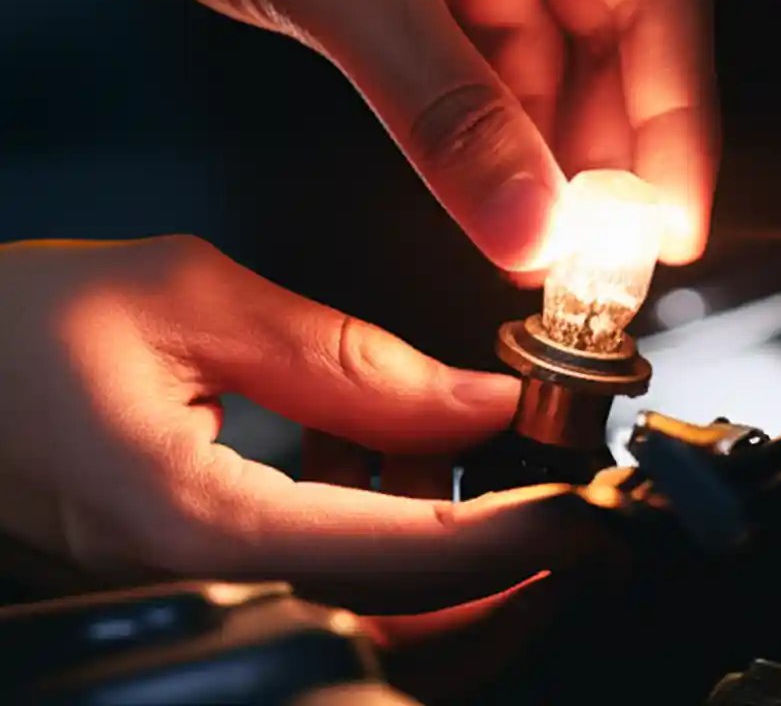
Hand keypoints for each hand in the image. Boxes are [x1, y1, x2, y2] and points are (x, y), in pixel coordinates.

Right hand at [0, 236, 615, 611]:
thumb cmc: (5, 337)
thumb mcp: (186, 299)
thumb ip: (343, 357)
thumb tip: (469, 398)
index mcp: (199, 524)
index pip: (403, 561)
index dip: (515, 542)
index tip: (583, 517)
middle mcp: (202, 587)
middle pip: (403, 620)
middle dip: (501, 566)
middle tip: (554, 497)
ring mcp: (201, 598)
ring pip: (370, 613)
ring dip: (444, 545)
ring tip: (456, 449)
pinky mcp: (201, 586)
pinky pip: (322, 587)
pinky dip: (382, 533)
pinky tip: (376, 456)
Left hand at [179, 0, 719, 272]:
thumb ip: (448, 112)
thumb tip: (529, 225)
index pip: (659, 13)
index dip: (677, 126)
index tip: (670, 228)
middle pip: (616, 50)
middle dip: (607, 160)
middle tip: (597, 261)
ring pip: (549, 67)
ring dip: (547, 161)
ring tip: (541, 247)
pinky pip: (484, 67)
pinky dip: (491, 136)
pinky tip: (493, 196)